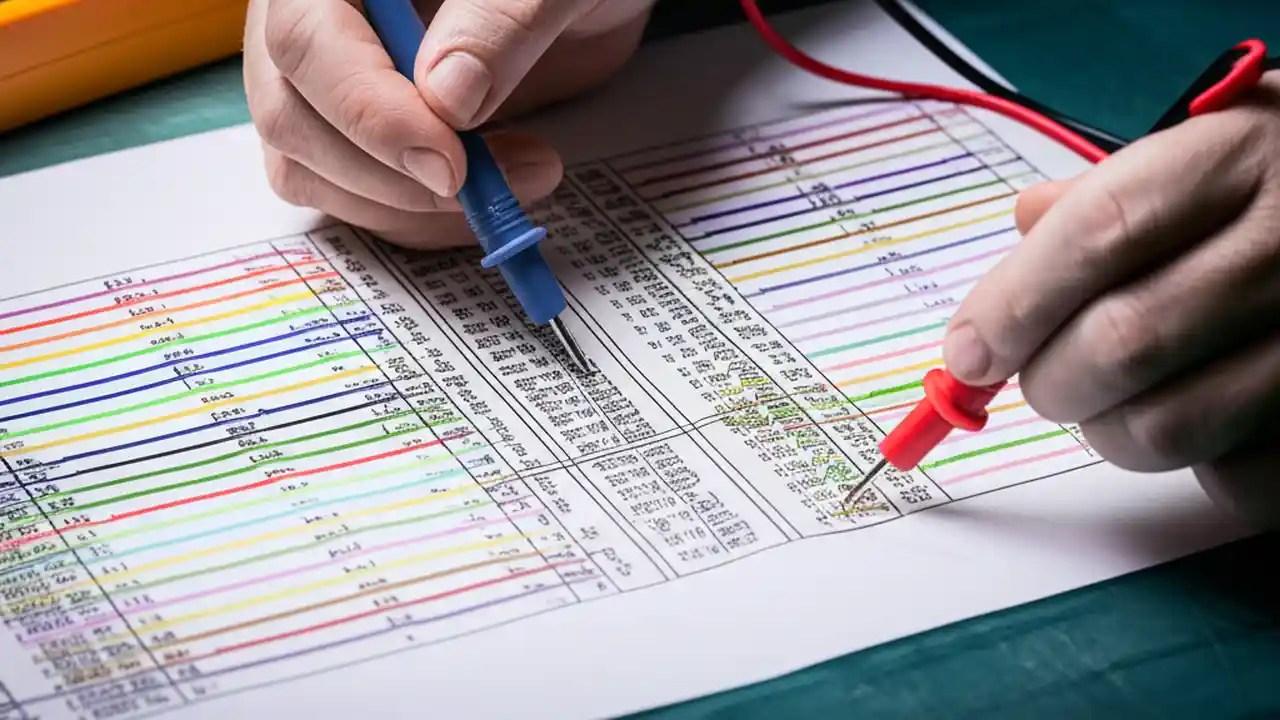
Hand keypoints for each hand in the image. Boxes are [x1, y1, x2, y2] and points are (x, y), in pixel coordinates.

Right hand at [243, 0, 653, 247]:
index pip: (305, 41)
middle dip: (391, 175)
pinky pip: (348, 197)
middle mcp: (314, 20)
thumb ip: (499, 23)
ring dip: (408, 207)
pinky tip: (488, 196)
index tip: (448, 162)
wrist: (574, 8)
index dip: (367, 112)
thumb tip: (446, 96)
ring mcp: (324, 81)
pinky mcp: (352, 134)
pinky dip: (417, 218)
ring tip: (515, 180)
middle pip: (289, 116)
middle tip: (487, 187)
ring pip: (308, 169)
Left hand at [943, 72, 1279, 526]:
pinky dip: (1194, 468)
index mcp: (1241, 155)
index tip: (968, 351)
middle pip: (1122, 342)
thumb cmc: (1276, 183)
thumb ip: (1113, 189)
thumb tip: (1025, 226)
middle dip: (1048, 379)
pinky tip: (1201, 418)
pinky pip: (1235, 479)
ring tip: (1115, 399)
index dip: (1014, 303)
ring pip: (1166, 426)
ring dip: (1106, 429)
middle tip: (1039, 376)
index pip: (1099, 234)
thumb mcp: (1207, 146)